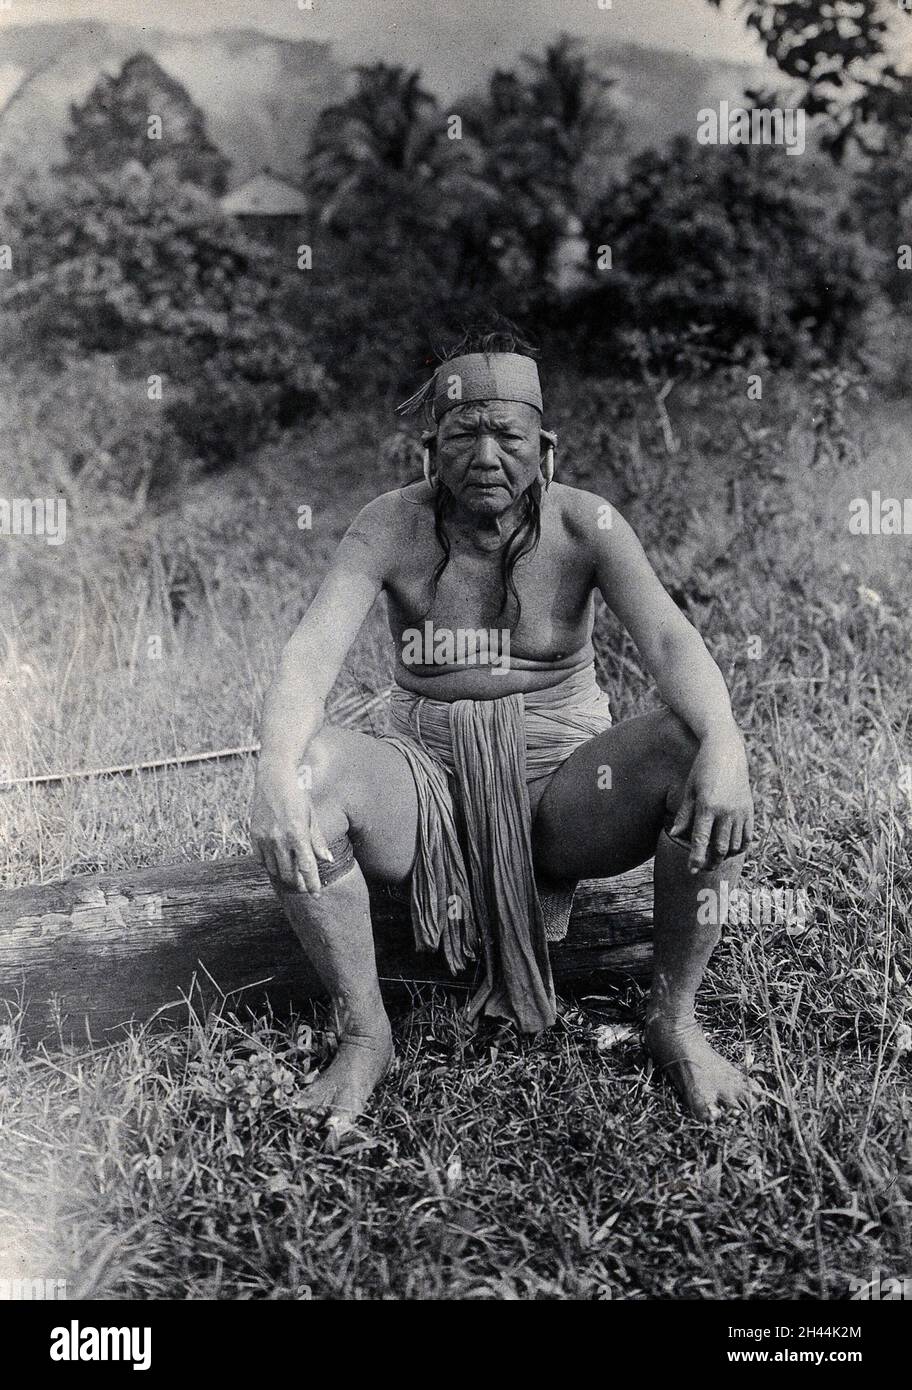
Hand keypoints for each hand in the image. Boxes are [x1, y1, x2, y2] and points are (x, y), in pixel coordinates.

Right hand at [250, 767, 334, 895]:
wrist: (274, 775)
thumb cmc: (298, 793)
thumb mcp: (312, 816)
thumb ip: (318, 840)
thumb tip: (326, 859)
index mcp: (298, 834)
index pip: (306, 868)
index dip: (312, 884)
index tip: (316, 894)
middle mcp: (279, 839)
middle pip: (288, 874)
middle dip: (297, 884)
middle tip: (304, 886)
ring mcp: (264, 837)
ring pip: (273, 870)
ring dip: (284, 876)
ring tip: (292, 876)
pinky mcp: (254, 834)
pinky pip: (261, 859)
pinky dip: (270, 864)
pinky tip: (278, 862)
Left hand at [669, 727, 752, 872]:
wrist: (726, 751)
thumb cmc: (702, 769)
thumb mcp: (689, 789)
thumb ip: (684, 814)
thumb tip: (673, 834)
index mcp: (707, 806)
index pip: (701, 840)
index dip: (696, 858)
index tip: (691, 871)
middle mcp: (726, 811)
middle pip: (720, 848)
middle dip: (711, 862)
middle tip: (702, 868)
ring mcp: (740, 811)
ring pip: (734, 845)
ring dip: (724, 856)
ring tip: (714, 859)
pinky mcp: (749, 810)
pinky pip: (747, 837)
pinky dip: (739, 847)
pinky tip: (729, 849)